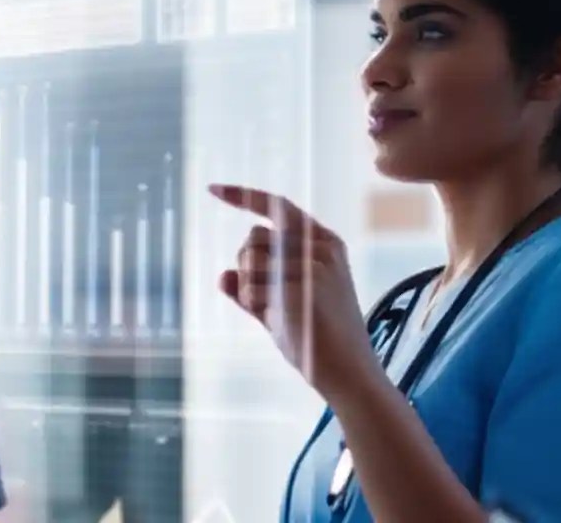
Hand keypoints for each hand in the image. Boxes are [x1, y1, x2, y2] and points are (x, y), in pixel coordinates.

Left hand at [210, 184, 380, 397]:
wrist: (348, 372)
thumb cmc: (319, 341)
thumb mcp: (282, 309)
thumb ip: (254, 289)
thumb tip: (223, 275)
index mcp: (325, 243)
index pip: (278, 207)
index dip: (244, 196)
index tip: (212, 189)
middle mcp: (322, 245)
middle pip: (255, 236)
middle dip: (246, 265)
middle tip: (262, 299)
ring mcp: (315, 262)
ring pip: (249, 259)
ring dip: (247, 288)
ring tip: (273, 313)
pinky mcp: (304, 283)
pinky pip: (251, 285)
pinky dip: (252, 304)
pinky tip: (278, 320)